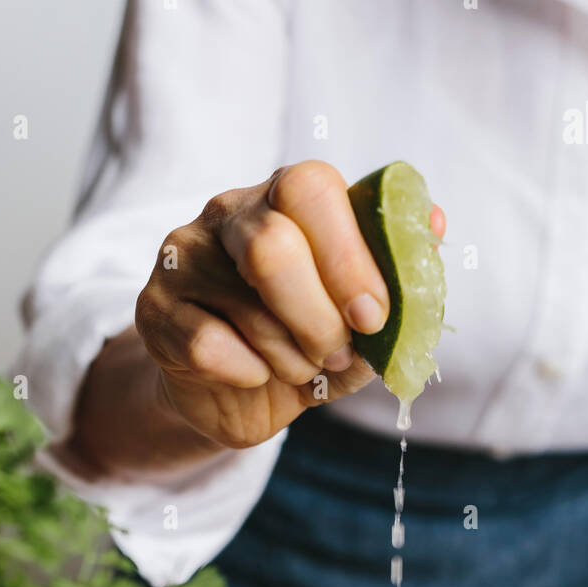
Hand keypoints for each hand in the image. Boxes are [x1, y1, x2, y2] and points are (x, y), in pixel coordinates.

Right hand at [135, 161, 392, 450]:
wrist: (235, 396)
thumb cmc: (305, 342)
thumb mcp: (361, 318)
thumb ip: (396, 276)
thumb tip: (433, 224)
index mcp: (286, 196)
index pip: (311, 188)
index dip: (349, 257)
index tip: (373, 316)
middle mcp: (229, 212)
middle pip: (271, 245)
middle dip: (317, 317)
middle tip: (336, 353)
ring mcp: (184, 257)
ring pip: (245, 307)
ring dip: (290, 357)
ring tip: (297, 367)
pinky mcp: (154, 310)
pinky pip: (208, 346)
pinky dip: (247, 373)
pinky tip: (251, 374)